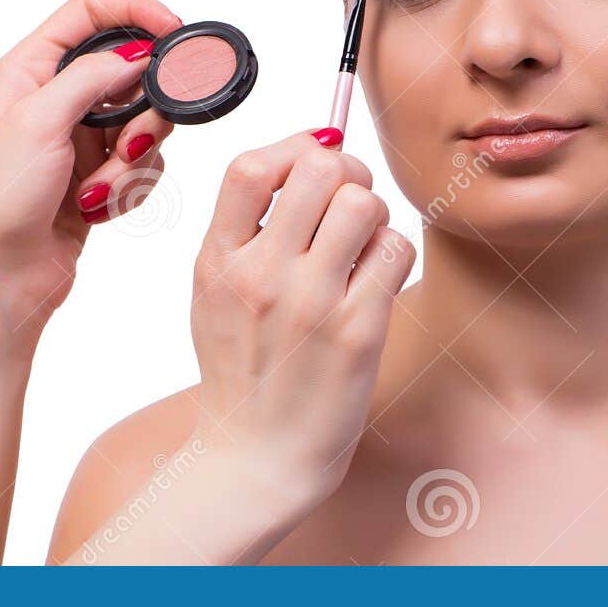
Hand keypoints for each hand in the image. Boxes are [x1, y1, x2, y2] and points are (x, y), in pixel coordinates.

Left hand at [0, 0, 184, 351]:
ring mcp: (78, 135)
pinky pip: (142, 161)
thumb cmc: (0, 200)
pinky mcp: (98, 171)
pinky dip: (130, 186)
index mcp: (28, 69)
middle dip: (143, 111)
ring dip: (132, 159)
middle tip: (132, 143)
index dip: (136, 11)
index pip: (91, 11)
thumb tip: (139, 51)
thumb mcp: (40, 122)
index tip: (174, 32)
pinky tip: (100, 207)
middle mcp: (54, 95)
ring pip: (143, 120)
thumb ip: (92, 76)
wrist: (1, 278)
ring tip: (100, 189)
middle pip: (129, 70)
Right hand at [187, 130, 415, 519]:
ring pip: (364, 204)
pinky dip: (391, 253)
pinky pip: (394, 250)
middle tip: (348, 202)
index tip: (310, 164)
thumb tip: (310, 151)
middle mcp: (260, 276)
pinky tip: (373, 280)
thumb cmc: (242, 367)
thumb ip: (244, 227)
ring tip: (360, 245)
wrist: (254, 457)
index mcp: (217, 260)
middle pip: (319, 169)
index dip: (292, 149)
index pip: (250, 166)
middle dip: (345, 174)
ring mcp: (311, 304)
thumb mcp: (213, 291)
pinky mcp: (357, 332)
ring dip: (372, 215)